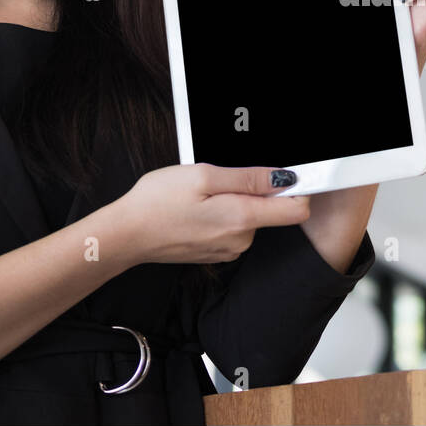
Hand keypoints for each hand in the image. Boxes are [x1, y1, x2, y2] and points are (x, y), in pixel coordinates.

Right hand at [116, 164, 309, 264]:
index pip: (297, 210)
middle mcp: (241, 240)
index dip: (298, 188)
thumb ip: (249, 178)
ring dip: (235, 201)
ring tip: (203, 194)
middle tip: (219, 179)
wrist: (127, 235)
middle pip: (271, 210)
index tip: (287, 173)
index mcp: (242, 219)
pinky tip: (197, 209)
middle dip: (254, 190)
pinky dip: (222, 213)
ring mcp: (229, 249)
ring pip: (250, 217)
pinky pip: (233, 227)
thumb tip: (285, 178)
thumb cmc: (158, 202)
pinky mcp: (217, 251)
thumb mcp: (204, 176)